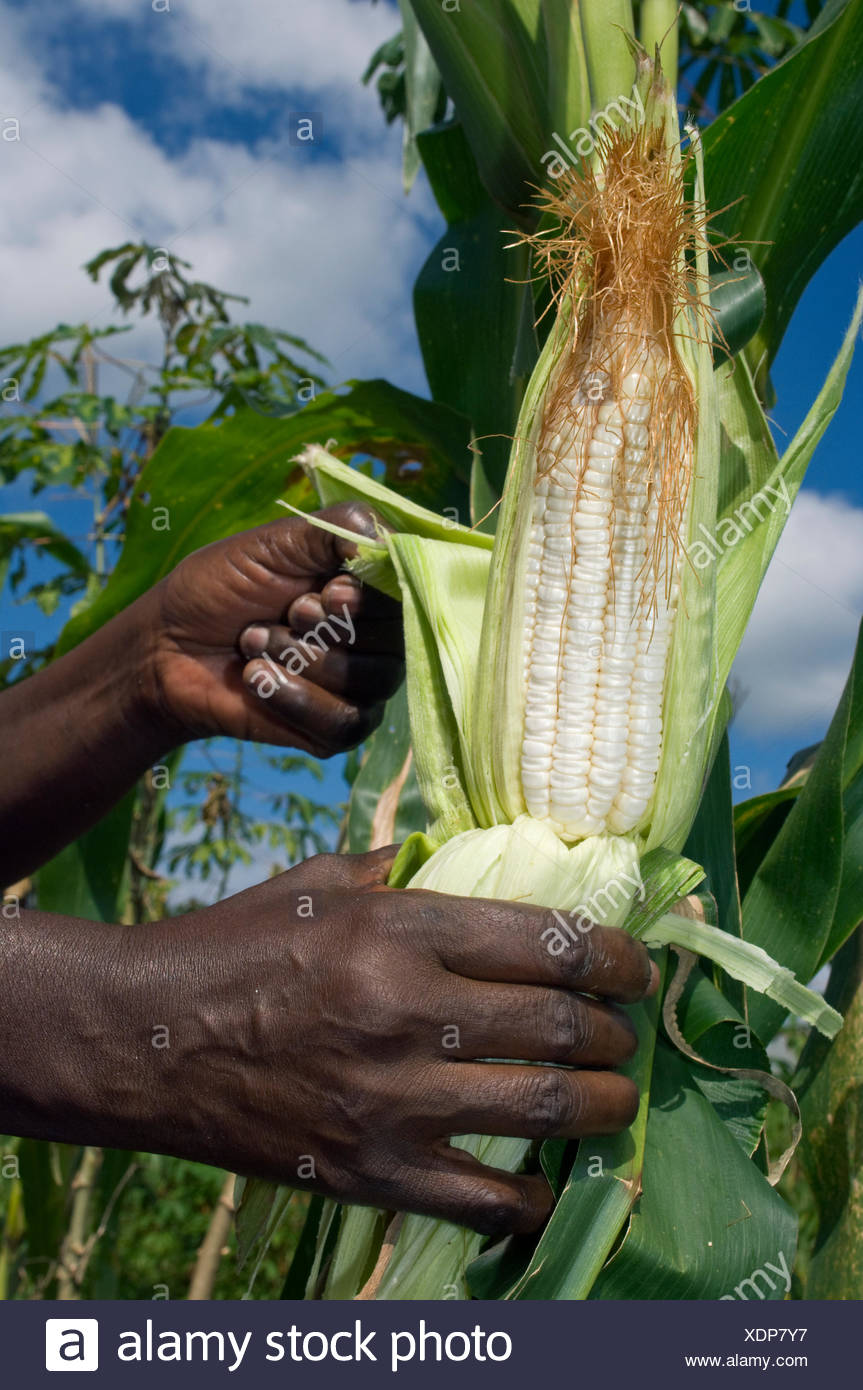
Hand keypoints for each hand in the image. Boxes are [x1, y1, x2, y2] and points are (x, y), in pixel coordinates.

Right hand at [129, 848, 655, 1232]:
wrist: (144, 1041)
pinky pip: (484, 1199)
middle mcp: (407, 1011)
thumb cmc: (232, 947)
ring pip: (544, 1108)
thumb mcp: (316, 882)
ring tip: (615, 1098)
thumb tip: (466, 861)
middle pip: (560, 1023)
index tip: (638, 967)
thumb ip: (400, 869)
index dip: (616, 955)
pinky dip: (532, 1197)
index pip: (547, 939)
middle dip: (615, 1031)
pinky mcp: (371, 1170)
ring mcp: (392, 1099)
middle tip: (624, 1033)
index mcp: (398, 929)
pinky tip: (548, 1184)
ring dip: (602, 1104)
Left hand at [147, 503, 403, 755]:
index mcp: (364, 590)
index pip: (406, 595)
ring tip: (253, 642)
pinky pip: (345, 723)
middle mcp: (373, 639)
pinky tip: (255, 679)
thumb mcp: (272, 544)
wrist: (165, 649)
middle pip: (395, 641)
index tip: (329, 590)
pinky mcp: (336, 731)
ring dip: (305, 660)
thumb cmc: (217, 590)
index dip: (373, 597)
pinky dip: (297, 700)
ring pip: (372, 682)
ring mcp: (359, 688)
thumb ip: (333, 528)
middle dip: (333, 628)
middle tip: (287, 612)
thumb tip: (382, 536)